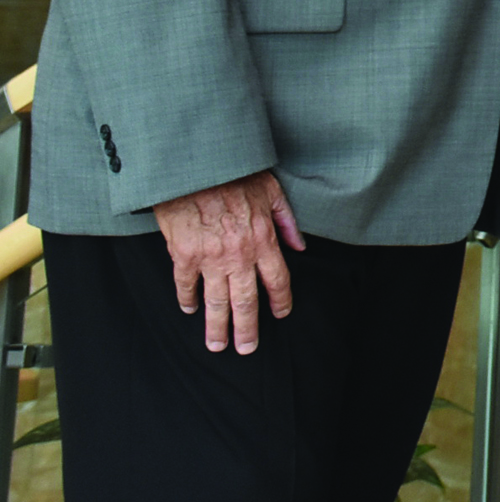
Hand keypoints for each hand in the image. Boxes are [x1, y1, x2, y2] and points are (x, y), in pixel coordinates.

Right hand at [152, 170, 306, 353]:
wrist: (195, 167)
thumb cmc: (235, 174)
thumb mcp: (271, 190)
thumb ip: (286, 221)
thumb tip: (300, 246)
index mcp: (263, 239)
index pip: (277, 279)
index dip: (280, 301)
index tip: (280, 315)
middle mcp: (239, 254)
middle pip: (246, 300)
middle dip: (247, 328)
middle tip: (247, 349)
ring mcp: (210, 257)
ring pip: (216, 300)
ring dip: (217, 325)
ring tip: (217, 345)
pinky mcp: (183, 254)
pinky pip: (185, 284)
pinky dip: (187, 299)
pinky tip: (190, 310)